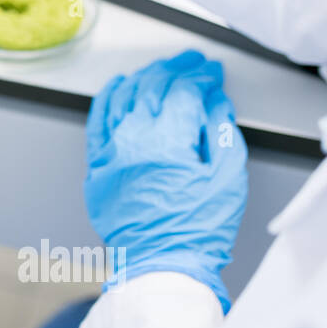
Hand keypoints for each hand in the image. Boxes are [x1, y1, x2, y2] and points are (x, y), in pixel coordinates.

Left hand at [85, 50, 247, 311]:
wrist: (163, 264)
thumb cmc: (197, 229)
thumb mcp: (228, 179)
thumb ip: (222, 133)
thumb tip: (214, 101)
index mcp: (167, 143)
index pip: (183, 92)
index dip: (201, 78)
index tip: (212, 74)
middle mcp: (132, 141)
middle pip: (152, 88)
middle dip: (175, 70)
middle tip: (192, 63)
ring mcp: (111, 152)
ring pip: (124, 98)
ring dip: (145, 78)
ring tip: (162, 69)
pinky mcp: (98, 166)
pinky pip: (98, 121)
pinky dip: (108, 98)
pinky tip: (118, 85)